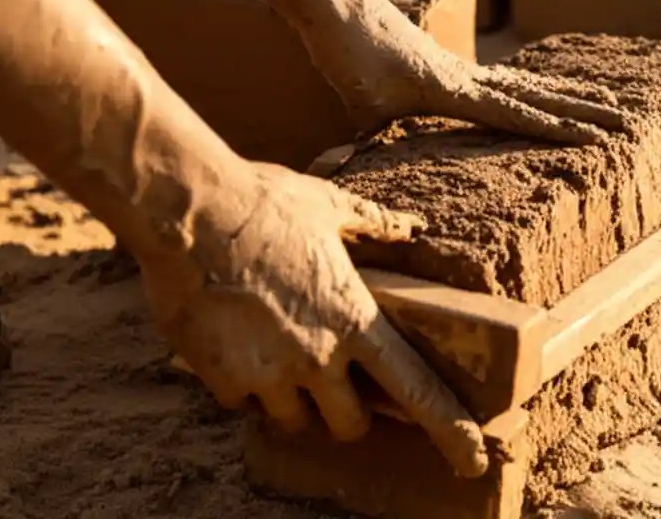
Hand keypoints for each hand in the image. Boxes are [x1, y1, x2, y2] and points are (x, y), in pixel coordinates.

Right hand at [138, 163, 487, 476]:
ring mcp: (269, 373)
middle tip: (336, 382)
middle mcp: (318, 356)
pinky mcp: (223, 379)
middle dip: (349, 413)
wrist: (187, 211)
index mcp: (355, 319)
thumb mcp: (329, 206)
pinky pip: (243, 403)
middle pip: (352, 425)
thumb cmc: (263, 202)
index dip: (452, 430)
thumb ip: (374, 226)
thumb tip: (410, 226)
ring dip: (295, 402)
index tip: (472, 459)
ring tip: (279, 357)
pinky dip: (245, 386)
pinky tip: (235, 346)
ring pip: (295, 420)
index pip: (417, 390)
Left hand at [306, 0, 628, 143]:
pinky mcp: (441, 62)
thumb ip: (371, 139)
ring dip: (565, 93)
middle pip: (538, 94)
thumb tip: (356, 174)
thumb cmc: (345, 52)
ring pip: (525, 83)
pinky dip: (527, 86)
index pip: (517, 115)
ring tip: (603, 98)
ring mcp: (457, 67)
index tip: (600, 140)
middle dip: (584, 109)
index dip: (559, 130)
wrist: (333, 0)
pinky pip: (499, 79)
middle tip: (626, 118)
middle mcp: (466, 76)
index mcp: (454, 90)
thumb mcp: (359, 103)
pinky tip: (533, 89)